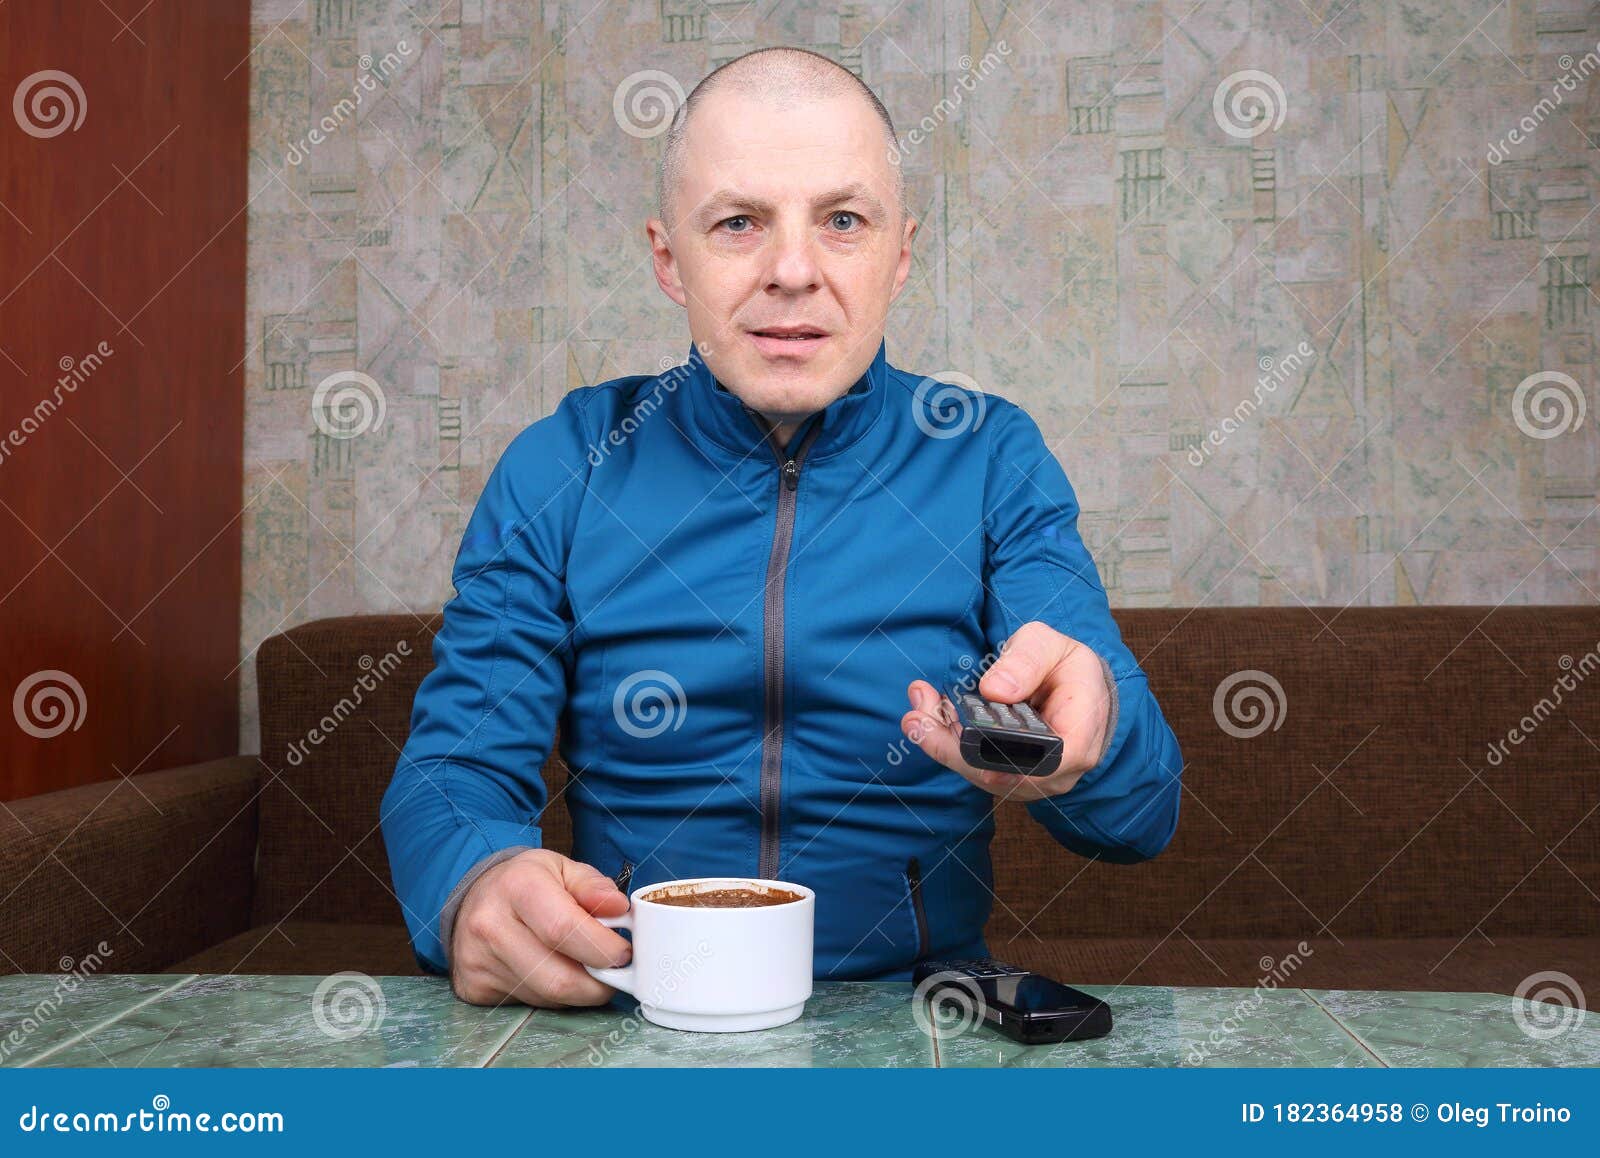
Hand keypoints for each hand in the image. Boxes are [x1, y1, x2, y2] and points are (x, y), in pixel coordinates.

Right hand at [449, 848, 631, 1006]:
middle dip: (598, 983)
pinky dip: (555, 997)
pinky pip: (530, 1004)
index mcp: (517, 887)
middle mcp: (491, 925)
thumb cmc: (526, 883)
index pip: (564, 929)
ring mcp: (478, 961)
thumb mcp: (562, 868)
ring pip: (547, 997)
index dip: (602, 948)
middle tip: (615, 972)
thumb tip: (619, 908)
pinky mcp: (474, 988)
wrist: (475, 899)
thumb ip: (593, 886)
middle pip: (557, 976)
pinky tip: (556, 973)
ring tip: (586, 968)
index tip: (623, 953)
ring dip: (579, 991)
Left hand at [900, 621, 1110, 800]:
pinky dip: (947, 743)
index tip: (964, 739)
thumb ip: (1026, 661)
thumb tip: (995, 691)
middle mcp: (1058, 770)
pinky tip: (926, 716)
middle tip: (918, 714)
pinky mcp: (1008, 779)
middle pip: (1001, 774)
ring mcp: (1032, 781)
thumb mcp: (1050, 646)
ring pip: (979, 774)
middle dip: (952, 745)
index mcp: (1081, 735)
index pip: (1049, 761)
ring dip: (942, 742)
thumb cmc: (1065, 666)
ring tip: (918, 707)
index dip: (1006, 760)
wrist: (1073, 690)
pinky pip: (974, 769)